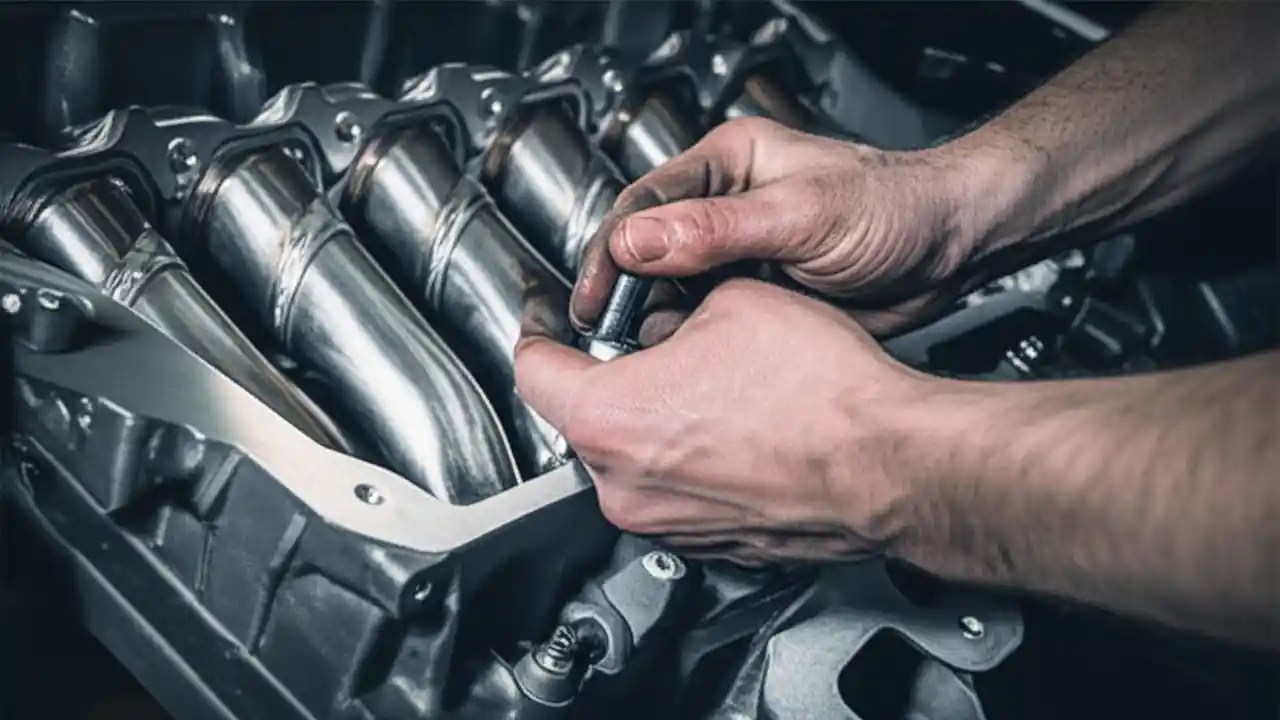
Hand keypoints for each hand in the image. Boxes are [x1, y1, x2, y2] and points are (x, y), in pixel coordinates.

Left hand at [516, 278, 930, 565]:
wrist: (891, 464)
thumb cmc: (823, 394)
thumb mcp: (731, 302)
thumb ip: (672, 309)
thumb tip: (667, 319)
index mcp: (610, 417)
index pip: (533, 368)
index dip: (539, 328)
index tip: (547, 318)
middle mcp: (624, 485)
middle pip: (584, 417)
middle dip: (612, 375)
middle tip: (655, 342)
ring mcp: (665, 523)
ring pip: (631, 458)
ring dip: (654, 420)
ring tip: (712, 386)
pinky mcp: (708, 543)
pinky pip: (675, 491)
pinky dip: (691, 460)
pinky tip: (738, 427)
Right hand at [573, 116, 995, 335]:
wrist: (951, 250)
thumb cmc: (896, 207)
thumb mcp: (804, 214)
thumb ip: (719, 228)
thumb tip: (638, 241)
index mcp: (727, 166)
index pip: (645, 204)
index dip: (611, 251)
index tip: (594, 295)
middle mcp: (723, 209)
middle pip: (647, 252)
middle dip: (627, 295)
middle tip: (612, 337)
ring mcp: (738, 256)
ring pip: (672, 292)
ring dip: (658, 324)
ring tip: (648, 357)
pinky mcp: (755, 298)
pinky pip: (706, 322)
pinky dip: (692, 345)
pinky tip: (688, 365)